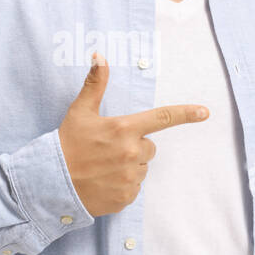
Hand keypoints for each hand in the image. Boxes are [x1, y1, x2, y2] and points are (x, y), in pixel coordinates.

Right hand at [58, 52, 209, 216]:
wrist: (49, 183)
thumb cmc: (66, 145)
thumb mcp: (80, 112)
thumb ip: (95, 84)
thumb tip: (100, 56)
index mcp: (123, 129)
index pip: (162, 118)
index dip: (186, 114)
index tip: (205, 112)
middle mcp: (131, 153)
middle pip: (149, 148)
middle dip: (134, 147)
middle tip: (108, 150)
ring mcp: (129, 178)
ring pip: (141, 168)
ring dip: (128, 167)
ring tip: (102, 167)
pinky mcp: (125, 198)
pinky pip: (133, 189)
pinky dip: (121, 186)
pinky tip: (103, 182)